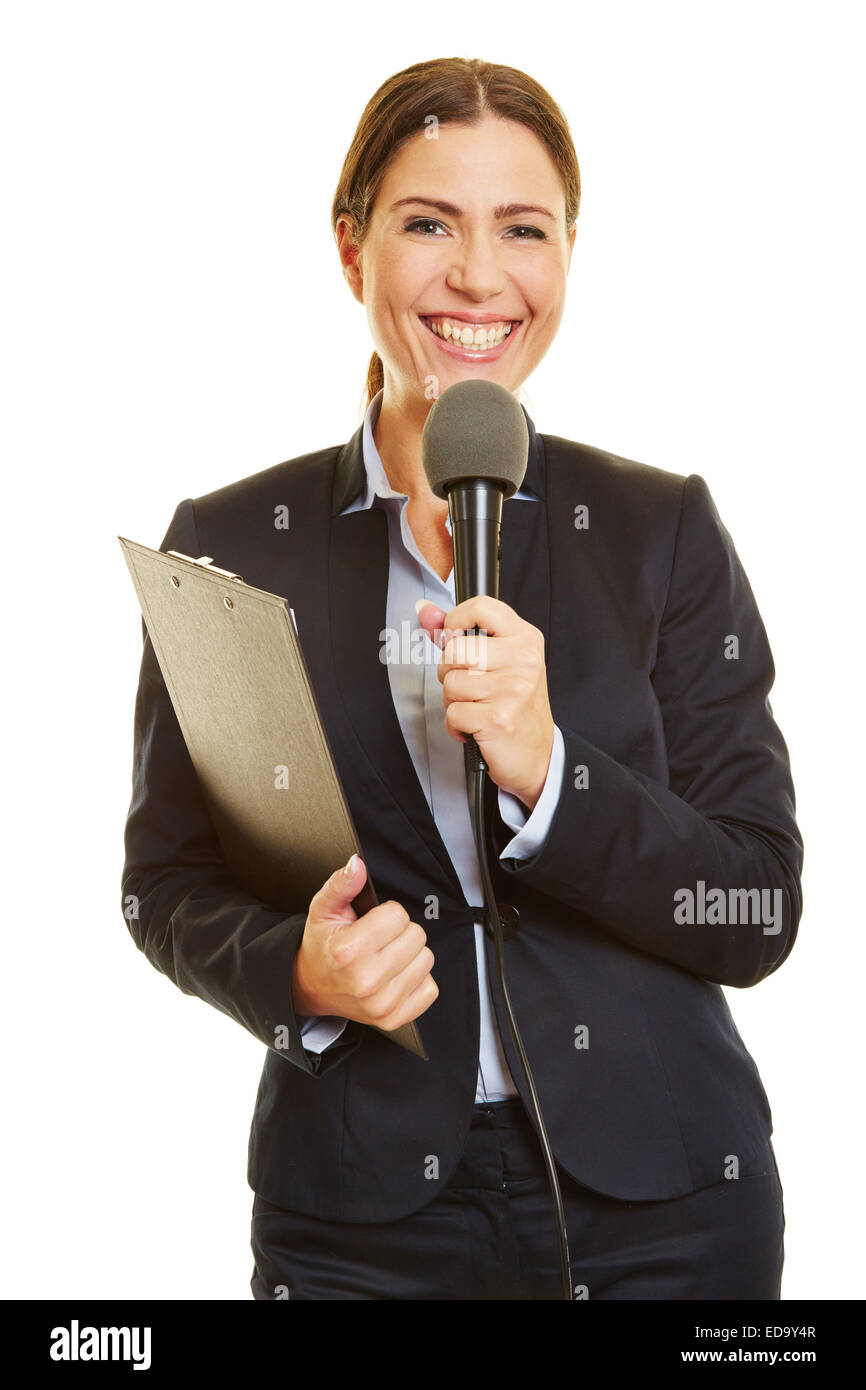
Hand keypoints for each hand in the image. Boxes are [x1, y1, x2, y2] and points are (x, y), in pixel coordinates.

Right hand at [292, 854, 437, 1030]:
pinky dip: (417, 980)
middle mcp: (365, 981)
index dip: (386, 914)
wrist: (312, 987)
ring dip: (410, 956)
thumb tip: (358, 864)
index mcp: (348, 951)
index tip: (370, 923)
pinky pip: (430, 989)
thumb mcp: (324, 909)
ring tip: (385, 958)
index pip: (398, 915)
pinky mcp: (393, 1019)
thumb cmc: (323, 945)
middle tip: (378, 941)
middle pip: (417, 936)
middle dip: (400, 933)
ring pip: (427, 960)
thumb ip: (342, 884)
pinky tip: (394, 977)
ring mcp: (381, 1005)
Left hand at [417, 595, 554, 810]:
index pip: (482, 607)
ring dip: (454, 701)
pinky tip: (474, 727)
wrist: (537, 756)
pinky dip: (455, 725)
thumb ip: (459, 633)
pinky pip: (452, 713)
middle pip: (456, 649)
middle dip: (450, 671)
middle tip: (470, 686)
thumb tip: (425, 612)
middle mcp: (523, 661)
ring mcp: (512, 690)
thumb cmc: (515, 706)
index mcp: (525, 639)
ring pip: (450, 683)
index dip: (455, 621)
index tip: (455, 638)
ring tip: (476, 707)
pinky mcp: (498, 719)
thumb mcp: (497, 661)